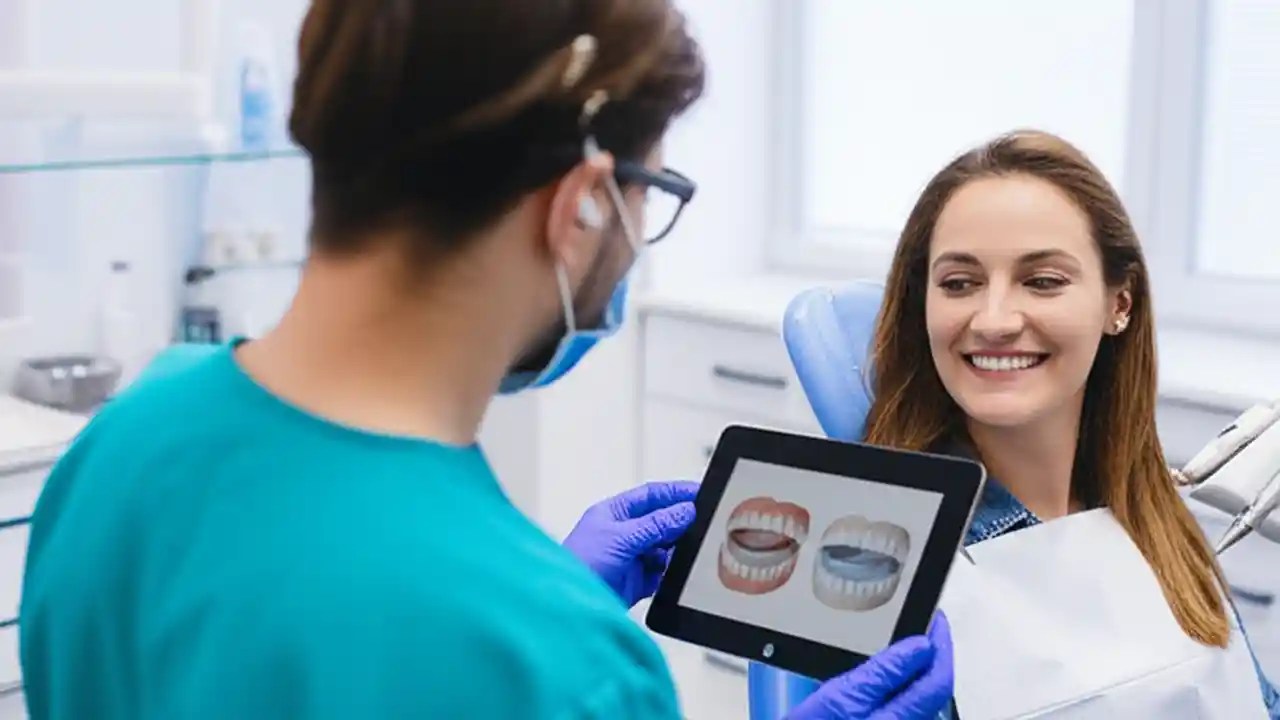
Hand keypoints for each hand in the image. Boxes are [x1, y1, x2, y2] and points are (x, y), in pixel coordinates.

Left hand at [562, 481, 698, 607]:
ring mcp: (630, 558)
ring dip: (677, 550)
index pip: (651, 496)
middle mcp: (622, 534)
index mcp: (613, 513)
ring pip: (664, 549)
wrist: (566, 604)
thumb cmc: (577, 564)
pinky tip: (677, 573)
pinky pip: (662, 574)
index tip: (700, 492)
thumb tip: (684, 511)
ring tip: (690, 551)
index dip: (676, 493)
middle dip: (681, 523)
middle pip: (661, 522)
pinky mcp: (636, 582)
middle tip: (704, 524)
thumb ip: (656, 524)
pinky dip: (671, 574)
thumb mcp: (621, 537)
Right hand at [787, 611, 953, 718]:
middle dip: (935, 658)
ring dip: (921, 675)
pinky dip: (905, 693)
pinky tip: (893, 681)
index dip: (942, 646)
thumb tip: (919, 647)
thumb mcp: (837, 698)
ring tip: (911, 649)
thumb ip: (882, 674)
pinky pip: (905, 714)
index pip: (938, 681)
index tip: (935, 620)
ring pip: (923, 705)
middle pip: (935, 694)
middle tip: (926, 628)